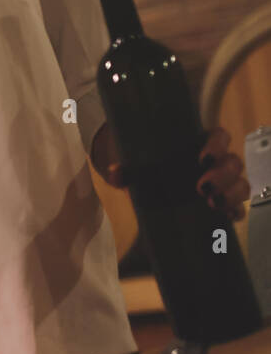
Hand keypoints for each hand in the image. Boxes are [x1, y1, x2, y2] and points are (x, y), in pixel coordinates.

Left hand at [92, 124, 248, 220]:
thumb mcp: (136, 167)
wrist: (151, 192)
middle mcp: (217, 162)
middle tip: (202, 188)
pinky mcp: (223, 204)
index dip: (216, 145)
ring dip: (231, 194)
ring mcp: (223, 184)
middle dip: (222, 175)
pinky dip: (236, 211)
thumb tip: (114, 172)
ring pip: (240, 184)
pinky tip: (227, 217)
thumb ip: (124, 170)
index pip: (219, 136)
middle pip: (233, 162)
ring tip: (213, 204)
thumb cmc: (150, 169)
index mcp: (200, 144)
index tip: (202, 158)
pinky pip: (238, 207)